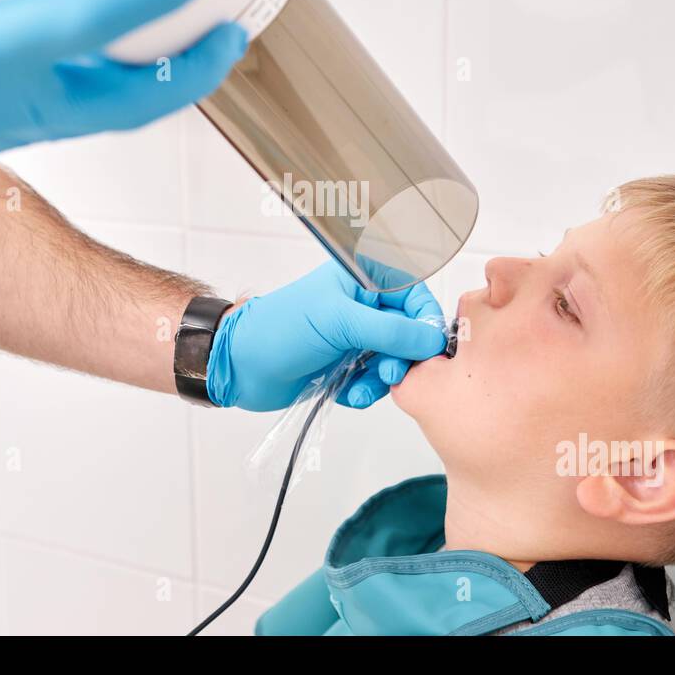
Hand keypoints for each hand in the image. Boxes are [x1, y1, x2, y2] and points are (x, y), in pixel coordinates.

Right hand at [0, 0, 246, 214]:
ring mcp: (4, 126)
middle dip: (197, 64)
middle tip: (239, 17)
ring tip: (201, 35)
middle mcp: (6, 102)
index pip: (98, 21)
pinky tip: (113, 50)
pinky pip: (80, 114)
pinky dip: (119, 85)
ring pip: (114, 114)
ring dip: (165, 80)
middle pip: (137, 100)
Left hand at [206, 262, 446, 410]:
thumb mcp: (339, 323)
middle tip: (390, 374)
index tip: (429, 348)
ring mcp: (355, 337)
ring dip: (382, 381)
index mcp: (363, 280)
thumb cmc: (280, 329)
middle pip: (409, 332)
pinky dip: (366, 392)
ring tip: (361, 390)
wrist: (240, 365)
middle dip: (403, 358)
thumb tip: (433, 339)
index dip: (425, 321)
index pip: (414, 293)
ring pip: (394, 361)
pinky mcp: (346, 366)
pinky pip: (374, 381)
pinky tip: (347, 395)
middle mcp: (363, 306)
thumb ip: (391, 331)